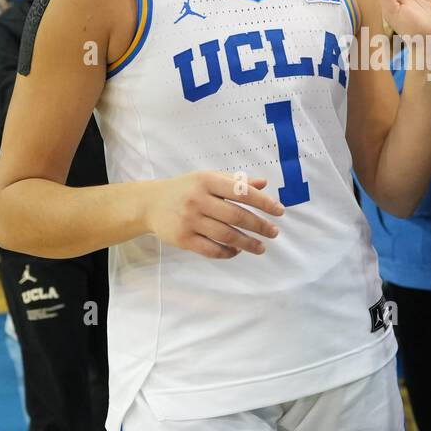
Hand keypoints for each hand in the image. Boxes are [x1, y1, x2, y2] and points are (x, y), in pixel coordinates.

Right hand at [142, 171, 285, 259]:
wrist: (151, 203)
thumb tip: (263, 184)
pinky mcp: (182, 238)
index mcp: (207, 181)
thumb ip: (235, 182)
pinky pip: (211, 249)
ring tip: (261, 247)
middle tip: (274, 232)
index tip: (279, 212)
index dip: (263, 202)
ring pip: (226, 235)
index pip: (242, 192)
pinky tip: (237, 250)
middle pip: (236, 216)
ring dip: (248, 243)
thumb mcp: (209, 178)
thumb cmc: (186, 189)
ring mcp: (190, 220)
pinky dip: (227, 252)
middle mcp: (198, 199)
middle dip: (259, 226)